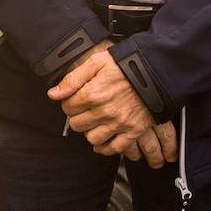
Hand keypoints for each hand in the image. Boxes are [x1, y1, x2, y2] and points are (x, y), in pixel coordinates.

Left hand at [49, 41, 177, 167]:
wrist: (156, 70)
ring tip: (95, 123)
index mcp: (93, 94)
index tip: (76, 99)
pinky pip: (114, 148)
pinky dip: (106, 147)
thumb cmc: (126, 64)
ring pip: (92, 138)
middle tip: (86, 110)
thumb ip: (73, 79)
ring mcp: (119, 123)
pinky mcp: (133, 130)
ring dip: (90, 132)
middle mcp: (104, 111)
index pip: (67, 108)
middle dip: (78, 117)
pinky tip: (103, 141)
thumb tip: (53, 94)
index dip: (70, 103)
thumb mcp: (96, 62)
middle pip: (77, 125)